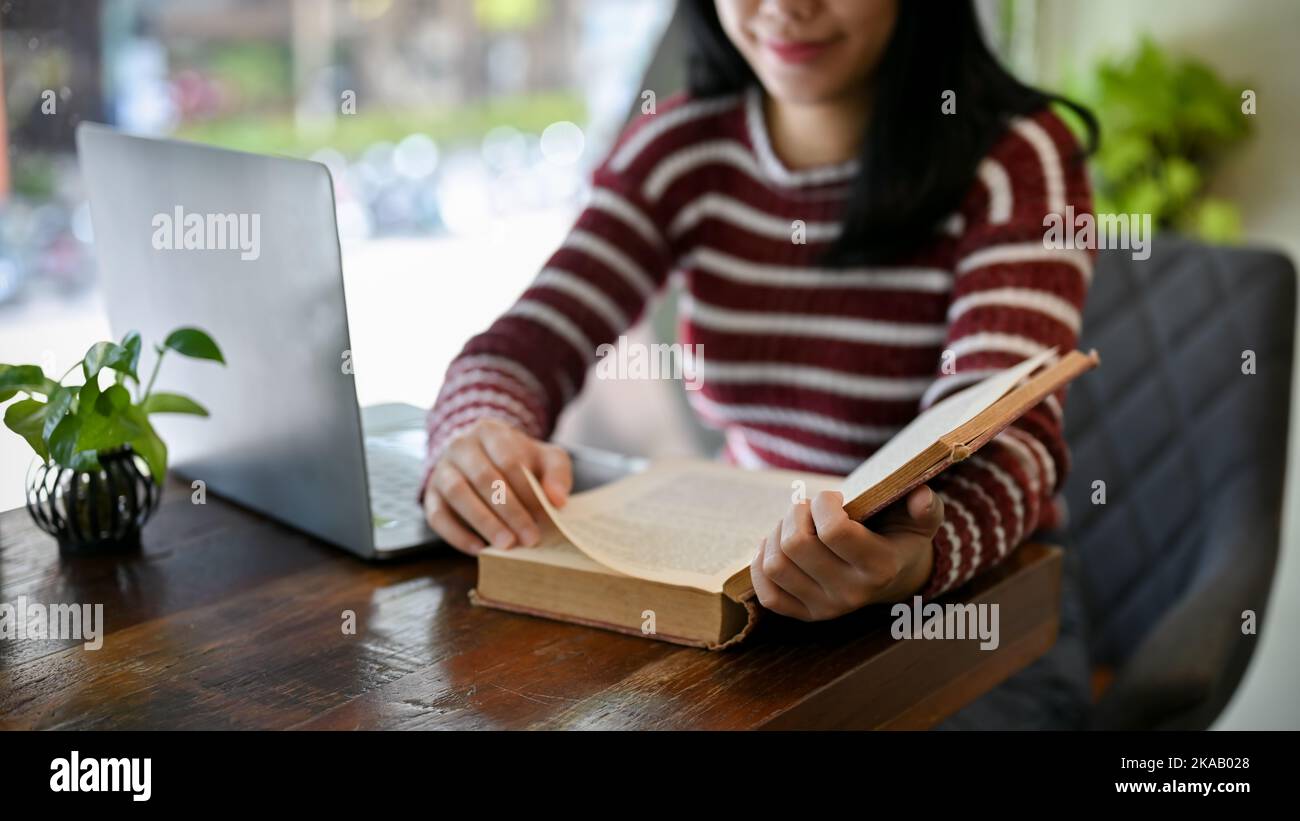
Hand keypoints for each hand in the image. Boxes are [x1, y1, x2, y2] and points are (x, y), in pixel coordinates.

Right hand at [422, 418, 571, 554]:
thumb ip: (557, 473)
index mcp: (490, 431)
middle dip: (509, 511)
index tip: (545, 515)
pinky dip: (457, 535)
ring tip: (506, 545)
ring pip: (458, 494)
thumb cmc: (520, 460)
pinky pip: (437, 516)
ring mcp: (442, 469)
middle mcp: (461, 446)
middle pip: (484, 477)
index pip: (509, 459)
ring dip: (484, 522)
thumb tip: (558, 500)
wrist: (483, 457)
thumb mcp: (545, 458)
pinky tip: (479, 549)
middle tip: (529, 538)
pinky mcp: (430, 495)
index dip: (527, 489)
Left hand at [750, 486, 944, 621]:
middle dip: (796, 514)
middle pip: (797, 544)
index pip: (833, 530)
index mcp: (880, 567)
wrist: (896, 578)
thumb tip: (922, 496)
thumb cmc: (901, 538)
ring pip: (775, 565)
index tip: (834, 499)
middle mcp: (851, 593)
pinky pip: (767, 594)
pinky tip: (777, 546)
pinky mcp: (806, 615)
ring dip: (776, 534)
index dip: (824, 503)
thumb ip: (927, 507)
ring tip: (794, 525)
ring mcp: (826, 608)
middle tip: (809, 509)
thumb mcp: (921, 521)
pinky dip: (763, 564)